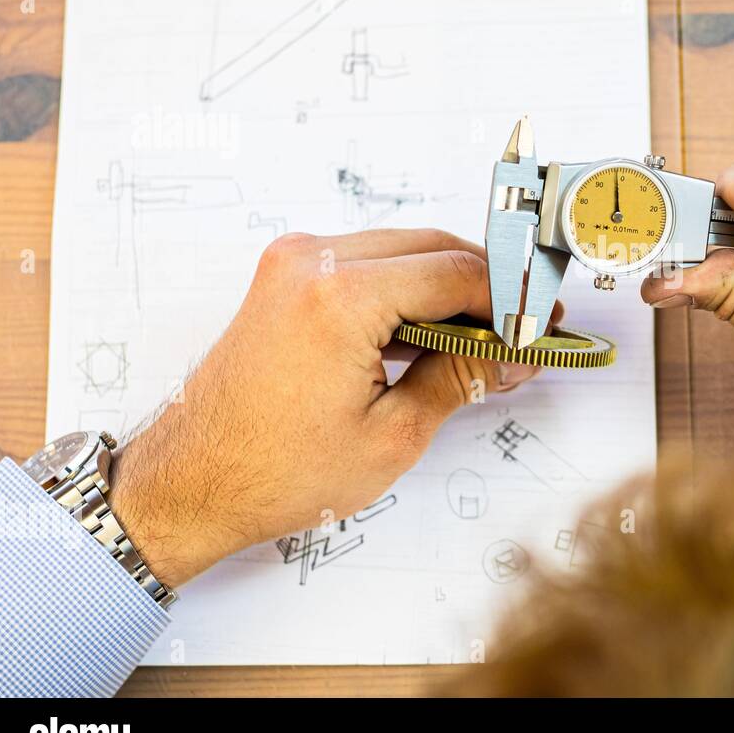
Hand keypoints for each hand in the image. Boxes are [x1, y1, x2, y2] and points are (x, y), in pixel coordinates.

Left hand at [107, 229, 544, 586]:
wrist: (191, 483)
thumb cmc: (270, 469)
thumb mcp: (391, 434)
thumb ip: (463, 379)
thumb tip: (511, 355)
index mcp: (340, 296)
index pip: (456, 273)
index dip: (511, 300)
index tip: (542, 323)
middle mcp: (311, 263)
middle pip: (433, 249)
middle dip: (486, 288)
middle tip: (523, 329)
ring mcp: (293, 265)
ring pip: (402, 252)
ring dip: (448, 287)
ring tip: (485, 338)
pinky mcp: (285, 279)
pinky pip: (367, 264)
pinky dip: (407, 289)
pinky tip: (435, 331)